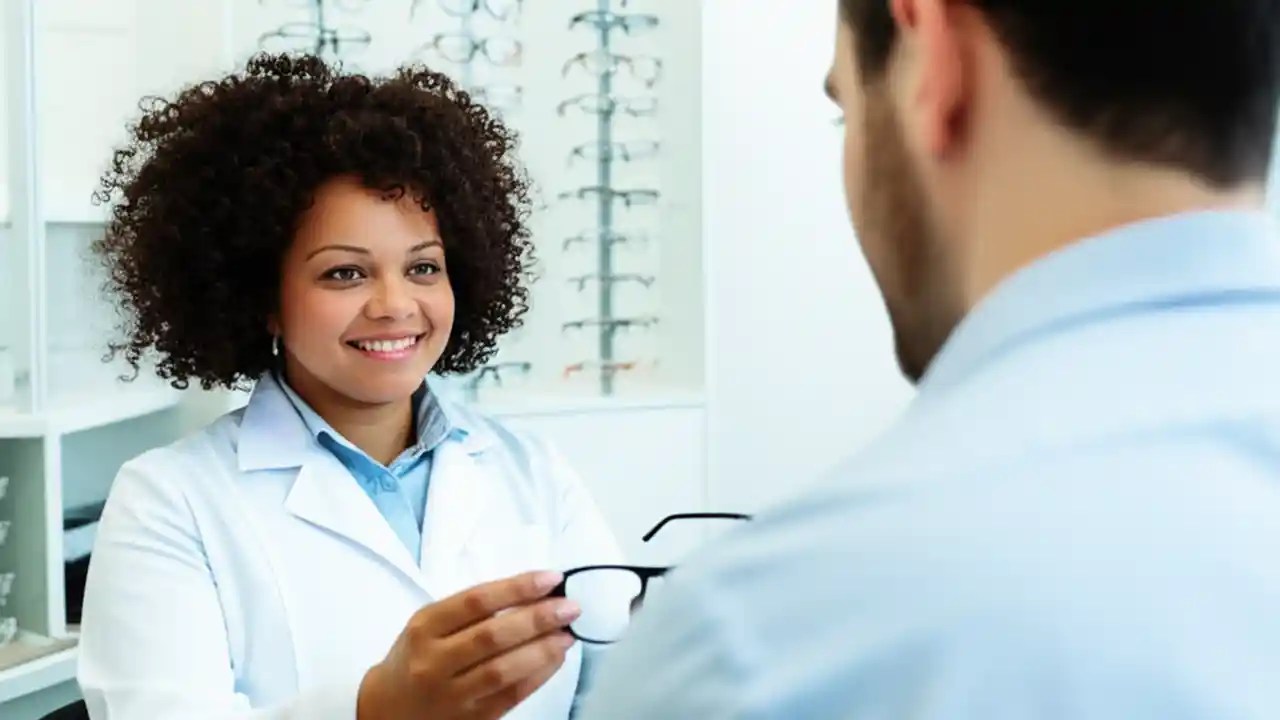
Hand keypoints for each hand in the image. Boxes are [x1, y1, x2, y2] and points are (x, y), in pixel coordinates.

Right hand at [358, 570, 580, 719]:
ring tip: (567, 634)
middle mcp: (434, 661)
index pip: (476, 601)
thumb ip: (471, 611)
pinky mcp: (469, 719)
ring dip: (543, 649)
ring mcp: (451, 694)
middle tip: (570, 607)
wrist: (385, 709)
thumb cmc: (416, 657)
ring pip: (503, 669)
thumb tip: (531, 595)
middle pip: (493, 636)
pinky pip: (510, 695)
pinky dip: (537, 675)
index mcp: (424, 627)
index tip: (551, 578)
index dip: (517, 588)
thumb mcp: (429, 625)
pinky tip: (555, 659)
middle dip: (538, 618)